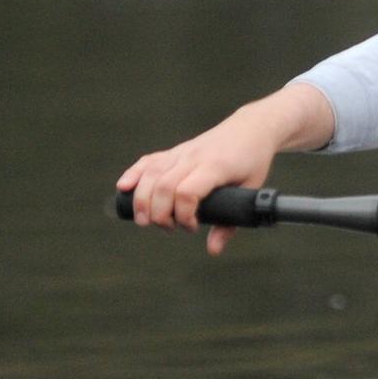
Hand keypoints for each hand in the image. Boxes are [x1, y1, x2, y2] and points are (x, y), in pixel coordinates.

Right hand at [118, 117, 280, 254]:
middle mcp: (194, 157)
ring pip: (151, 173)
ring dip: (141, 199)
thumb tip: (213, 250)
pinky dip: (134, 174)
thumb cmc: (253, 161)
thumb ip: (231, 222)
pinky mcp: (175, 151)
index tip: (193, 227)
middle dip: (158, 213)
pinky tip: (124, 188)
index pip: (187, 192)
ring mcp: (182, 152)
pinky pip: (148, 161)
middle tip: (169, 228)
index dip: (183, 215)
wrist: (252, 128)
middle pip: (162, 185)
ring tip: (144, 221)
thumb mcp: (251, 190)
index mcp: (215, 167)